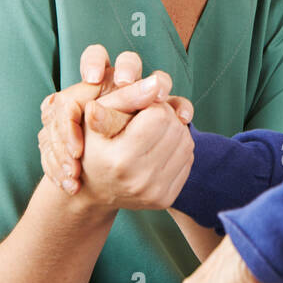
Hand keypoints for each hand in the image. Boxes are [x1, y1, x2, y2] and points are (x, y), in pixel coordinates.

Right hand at [79, 88, 195, 211]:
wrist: (93, 188)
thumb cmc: (93, 143)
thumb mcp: (97, 115)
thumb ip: (126, 96)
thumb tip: (157, 83)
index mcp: (120, 159)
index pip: (160, 116)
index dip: (152, 104)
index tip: (141, 107)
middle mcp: (139, 181)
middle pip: (176, 129)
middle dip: (166, 116)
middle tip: (149, 117)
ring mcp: (154, 193)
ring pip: (187, 143)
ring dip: (174, 131)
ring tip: (153, 131)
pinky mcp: (166, 200)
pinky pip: (188, 160)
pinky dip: (177, 149)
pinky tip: (158, 148)